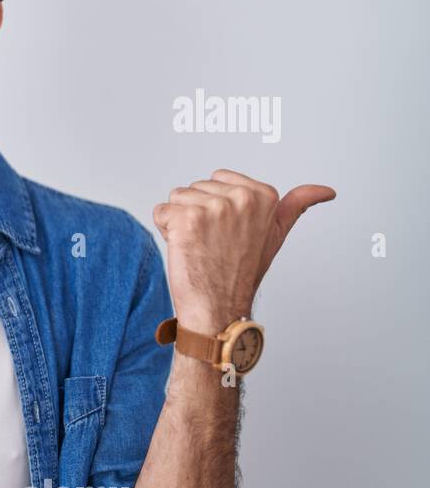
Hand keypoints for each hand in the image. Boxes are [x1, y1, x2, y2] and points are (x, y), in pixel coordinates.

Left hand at [153, 169, 335, 332]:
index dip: (215, 206)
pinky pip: (161, 212)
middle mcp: (242, 198)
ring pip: (177, 198)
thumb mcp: (276, 235)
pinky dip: (165, 230)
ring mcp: (215, 208)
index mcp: (264, 195)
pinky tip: (185, 249)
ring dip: (180, 222)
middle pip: (195, 187)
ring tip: (200, 246)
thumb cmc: (241, 273)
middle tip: (213, 243)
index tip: (229, 231)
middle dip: (197, 213)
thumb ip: (296, 206)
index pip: (217, 179)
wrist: (219, 307)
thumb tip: (326, 191)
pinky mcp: (187, 219)